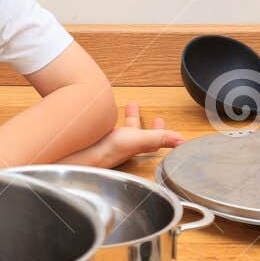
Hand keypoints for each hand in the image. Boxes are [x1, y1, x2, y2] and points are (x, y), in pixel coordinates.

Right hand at [68, 102, 183, 168]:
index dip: (158, 131)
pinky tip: (99, 114)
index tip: (160, 119)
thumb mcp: (137, 140)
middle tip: (135, 106)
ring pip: (117, 128)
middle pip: (133, 131)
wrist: (77, 154)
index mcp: (134, 146)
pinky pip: (103, 127)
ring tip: (118, 105)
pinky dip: (104, 120)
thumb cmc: (106, 151)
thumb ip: (159, 138)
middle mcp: (122, 144)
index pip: (151, 140)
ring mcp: (107, 141)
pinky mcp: (93, 137)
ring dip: (120, 117)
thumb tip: (182, 140)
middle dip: (135, 119)